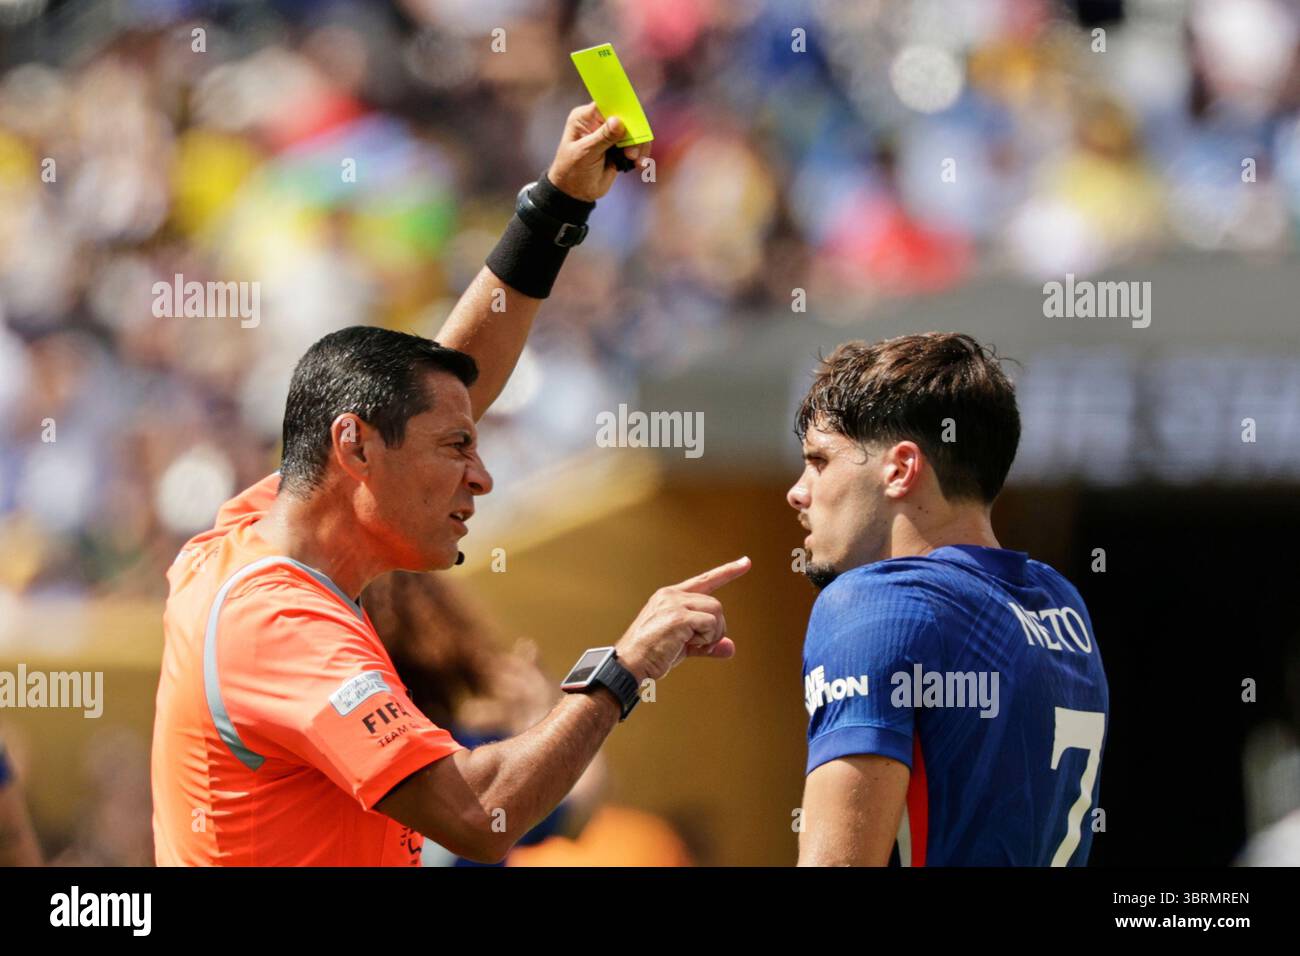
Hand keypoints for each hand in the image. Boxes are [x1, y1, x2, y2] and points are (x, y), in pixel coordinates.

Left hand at [547, 102, 652, 202]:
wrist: (576, 193)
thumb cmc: (573, 170)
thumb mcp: (585, 153)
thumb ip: (602, 137)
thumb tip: (618, 121)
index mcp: (585, 118)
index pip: (607, 104)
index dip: (621, 107)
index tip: (632, 118)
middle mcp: (599, 122)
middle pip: (625, 117)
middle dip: (633, 132)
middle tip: (630, 152)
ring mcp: (611, 136)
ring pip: (634, 132)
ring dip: (638, 146)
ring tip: (633, 161)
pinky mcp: (620, 148)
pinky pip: (637, 146)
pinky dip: (641, 154)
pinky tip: (638, 165)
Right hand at [614, 556, 750, 681]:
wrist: (630, 664)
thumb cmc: (652, 655)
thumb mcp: (684, 646)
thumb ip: (708, 644)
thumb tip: (730, 648)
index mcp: (670, 596)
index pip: (704, 580)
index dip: (727, 571)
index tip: (745, 562)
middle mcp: (672, 595)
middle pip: (715, 603)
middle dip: (716, 628)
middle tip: (700, 645)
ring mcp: (674, 604)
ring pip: (716, 610)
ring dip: (712, 633)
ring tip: (693, 644)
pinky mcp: (678, 617)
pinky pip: (710, 623)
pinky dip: (707, 638)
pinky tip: (689, 645)